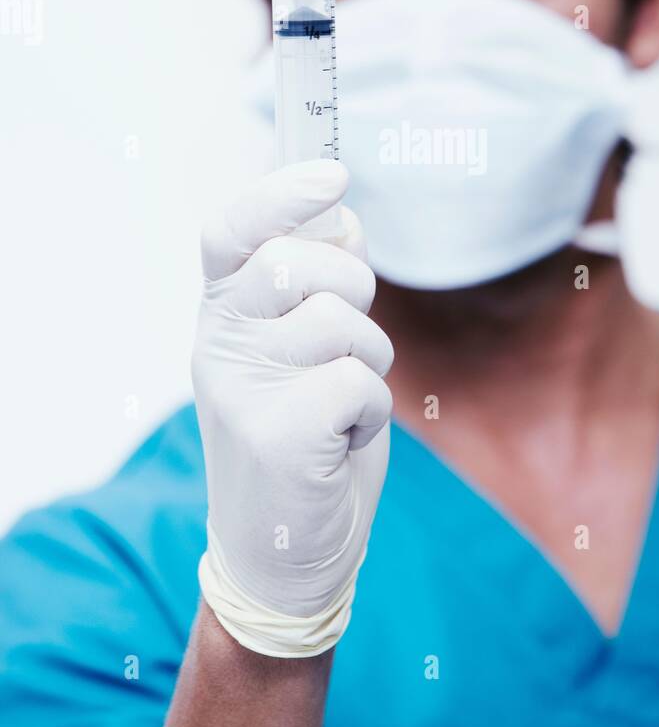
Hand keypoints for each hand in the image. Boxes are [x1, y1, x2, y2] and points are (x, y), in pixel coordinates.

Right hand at [193, 159, 392, 656]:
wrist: (282, 553)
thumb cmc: (304, 436)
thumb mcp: (305, 349)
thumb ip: (318, 283)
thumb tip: (344, 218)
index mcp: (221, 314)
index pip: (229, 230)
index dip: (279, 193)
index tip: (332, 173)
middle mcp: (218, 344)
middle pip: (296, 261)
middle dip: (350, 286)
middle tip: (349, 337)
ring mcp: (241, 388)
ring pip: (339, 320)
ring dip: (368, 358)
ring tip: (342, 403)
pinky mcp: (278, 434)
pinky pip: (359, 379)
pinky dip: (371, 408)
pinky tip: (344, 437)